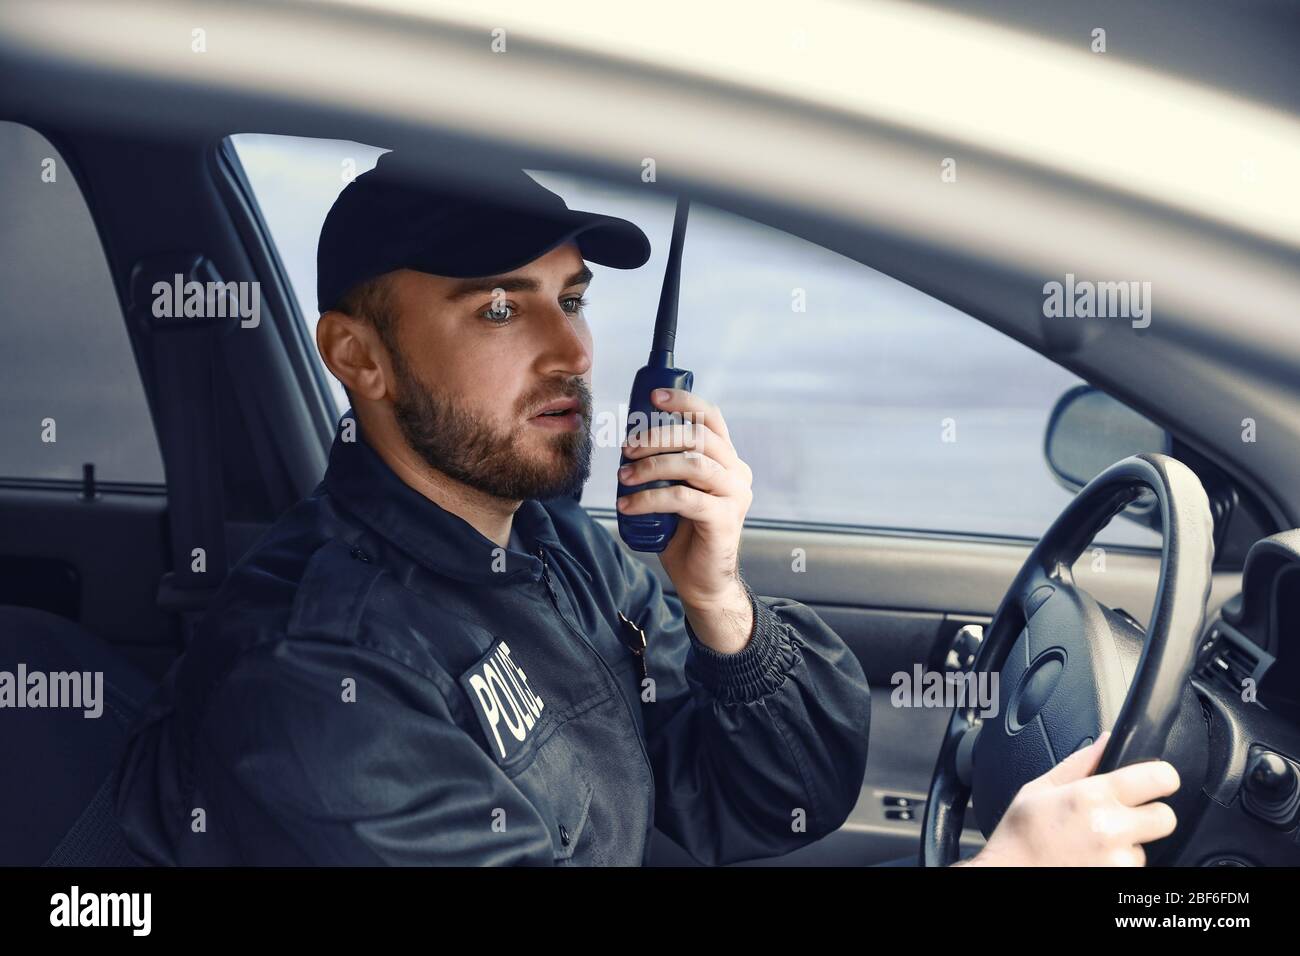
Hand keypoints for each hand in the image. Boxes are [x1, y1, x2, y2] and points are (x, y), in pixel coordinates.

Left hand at [617, 388, 753, 650]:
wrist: (701, 580)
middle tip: (627, 449)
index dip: (684, 402)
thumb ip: (665, 464)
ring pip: (693, 464)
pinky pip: (684, 498)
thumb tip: (629, 439)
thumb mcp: (673, 489)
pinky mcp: (724, 519)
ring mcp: (734, 495)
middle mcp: (736, 472)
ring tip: (624, 477)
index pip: (711, 418)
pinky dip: (651, 498)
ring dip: (652, 465)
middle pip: (699, 436)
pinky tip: (628, 504)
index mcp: (726, 460)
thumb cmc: (683, 534)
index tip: (653, 397)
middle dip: (657, 436)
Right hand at [962, 732, 1180, 866]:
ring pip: (1147, 846)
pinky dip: (1118, 864)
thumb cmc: (1019, 837)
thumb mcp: (1039, 789)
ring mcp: (1117, 861)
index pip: (1159, 778)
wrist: (1008, 876)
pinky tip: (1092, 859)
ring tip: (1094, 843)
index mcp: (1091, 796)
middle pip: (1165, 817)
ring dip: (1128, 843)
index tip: (1155, 780)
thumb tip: (1106, 741)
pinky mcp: (1119, 882)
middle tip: (1123, 816)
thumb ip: (1080, 763)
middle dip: (1149, 814)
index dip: (1161, 777)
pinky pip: (1132, 867)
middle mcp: (1110, 829)